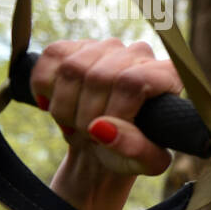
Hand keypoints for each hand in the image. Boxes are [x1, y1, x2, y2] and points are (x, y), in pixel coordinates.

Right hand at [29, 38, 184, 175]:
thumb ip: (136, 149)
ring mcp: (107, 47)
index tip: (108, 135)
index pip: (132, 82)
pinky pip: (52, 57)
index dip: (114, 111)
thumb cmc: (131, 152)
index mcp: (167, 76)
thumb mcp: (145, 163)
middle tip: (89, 136)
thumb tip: (103, 127)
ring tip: (75, 125)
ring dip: (64, 107)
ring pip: (72, 68)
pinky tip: (53, 105)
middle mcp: (141, 54)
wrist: (103, 143)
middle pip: (99, 77)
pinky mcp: (76, 46)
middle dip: (86, 116)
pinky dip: (43, 87)